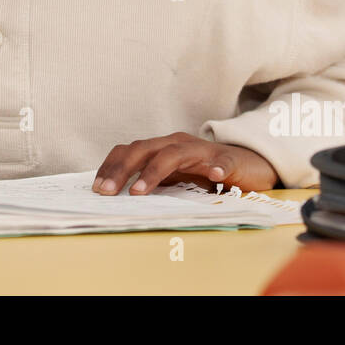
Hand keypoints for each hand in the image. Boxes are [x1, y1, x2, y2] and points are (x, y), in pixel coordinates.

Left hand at [91, 132, 278, 195]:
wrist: (248, 164)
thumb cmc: (205, 173)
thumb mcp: (175, 179)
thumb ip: (152, 184)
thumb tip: (118, 199)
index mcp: (162, 148)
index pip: (129, 150)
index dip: (110, 166)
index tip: (96, 187)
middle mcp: (178, 144)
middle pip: (144, 149)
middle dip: (122, 170)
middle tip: (107, 192)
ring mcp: (202, 151)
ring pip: (174, 154)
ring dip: (154, 172)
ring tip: (139, 191)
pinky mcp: (228, 160)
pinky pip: (222, 161)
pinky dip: (217, 168)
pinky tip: (215, 177)